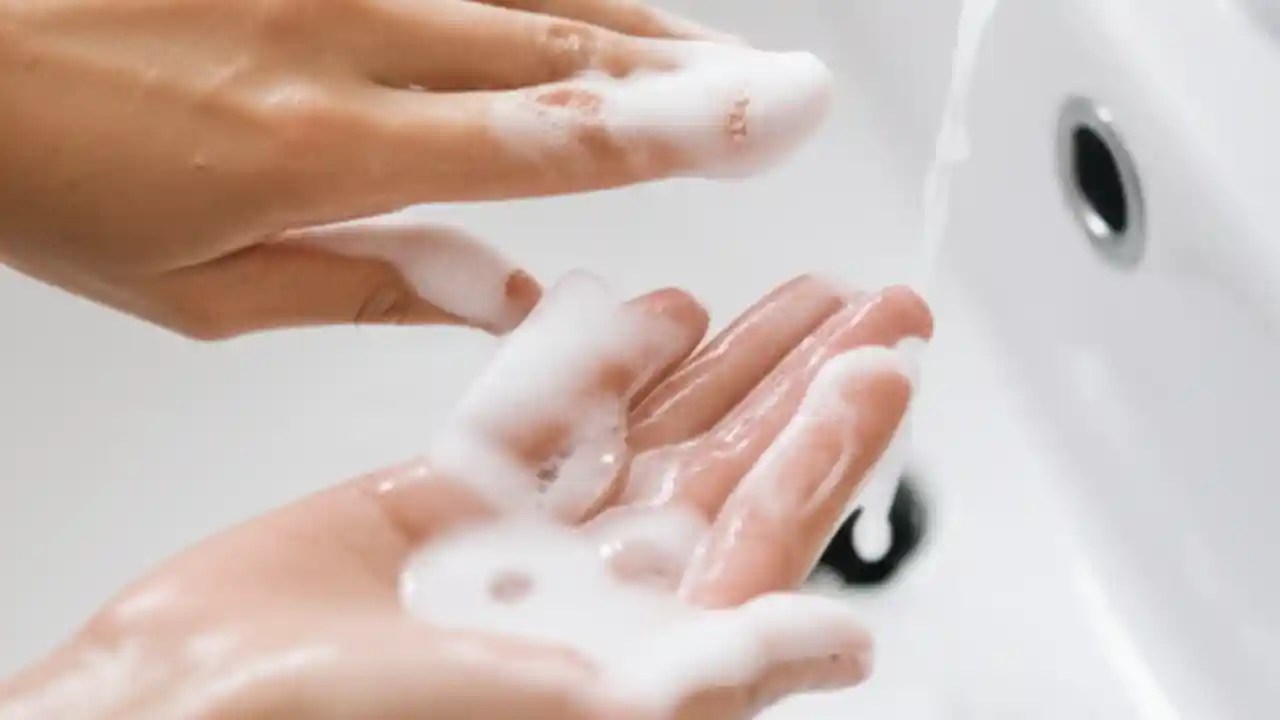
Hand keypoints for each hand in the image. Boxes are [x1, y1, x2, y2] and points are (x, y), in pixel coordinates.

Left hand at [0, 0, 829, 338]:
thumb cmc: (50, 173)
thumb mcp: (204, 288)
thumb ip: (368, 283)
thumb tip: (495, 296)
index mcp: (327, 147)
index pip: (549, 138)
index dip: (678, 131)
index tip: (769, 124)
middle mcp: (343, 34)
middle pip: (563, 47)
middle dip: (689, 70)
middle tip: (778, 87)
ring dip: (636, 19)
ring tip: (714, 51)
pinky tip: (595, 1)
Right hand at [0, 276, 928, 718]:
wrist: (189, 706)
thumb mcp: (566, 708)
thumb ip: (705, 670)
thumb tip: (843, 650)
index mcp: (641, 660)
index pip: (765, 538)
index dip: (832, 447)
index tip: (885, 362)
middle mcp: (597, 602)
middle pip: (728, 472)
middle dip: (802, 384)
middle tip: (875, 305)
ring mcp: (526, 547)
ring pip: (648, 434)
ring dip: (720, 364)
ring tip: (790, 296)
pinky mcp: (450, 499)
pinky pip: (540, 416)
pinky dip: (591, 364)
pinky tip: (650, 316)